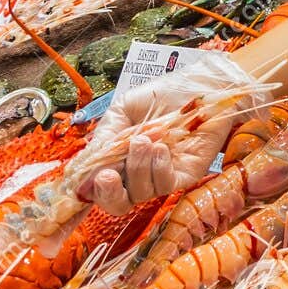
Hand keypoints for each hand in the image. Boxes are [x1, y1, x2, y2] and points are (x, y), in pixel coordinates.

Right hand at [74, 53, 268, 213]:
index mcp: (120, 159)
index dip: (90, 189)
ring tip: (143, 140)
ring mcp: (163, 176)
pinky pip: (167, 186)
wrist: (202, 84)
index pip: (99, 188)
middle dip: (108, 194)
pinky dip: (159, 169)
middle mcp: (140, 172)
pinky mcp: (186, 174)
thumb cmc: (165, 94)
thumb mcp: (124, 109)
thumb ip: (106, 135)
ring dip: (137, 167)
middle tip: (107, 175)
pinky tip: (161, 148)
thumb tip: (85, 165)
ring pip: (140, 193)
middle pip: (118, 204)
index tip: (88, 176)